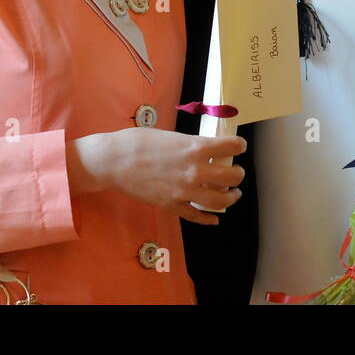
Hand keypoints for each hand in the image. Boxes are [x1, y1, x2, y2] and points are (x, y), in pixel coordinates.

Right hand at [67, 128, 245, 224]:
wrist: (115, 161)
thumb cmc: (140, 142)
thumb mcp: (172, 136)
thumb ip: (192, 145)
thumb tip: (207, 149)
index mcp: (195, 148)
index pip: (231, 146)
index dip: (239, 146)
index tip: (239, 146)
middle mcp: (195, 171)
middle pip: (232, 176)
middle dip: (238, 174)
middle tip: (236, 172)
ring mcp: (184, 191)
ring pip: (220, 200)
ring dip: (231, 197)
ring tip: (233, 194)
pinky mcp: (173, 205)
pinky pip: (197, 216)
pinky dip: (209, 219)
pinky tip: (215, 218)